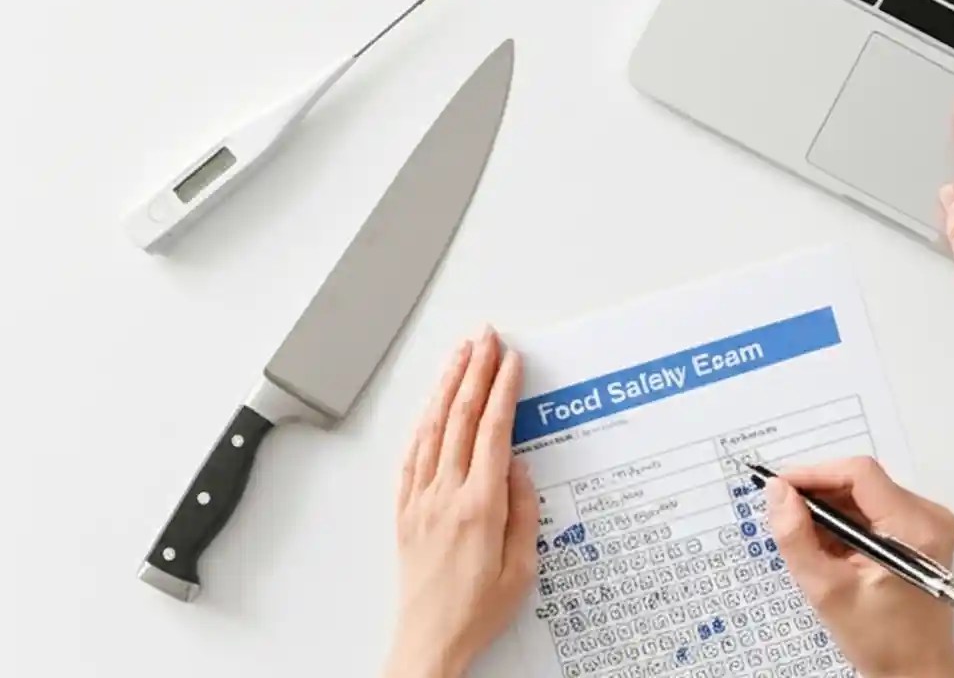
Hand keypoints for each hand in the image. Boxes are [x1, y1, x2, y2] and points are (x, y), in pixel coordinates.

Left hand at [385, 328, 537, 677]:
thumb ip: (523, 510)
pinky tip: (430, 404)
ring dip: (446, 385)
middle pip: (460, 418)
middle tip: (486, 338)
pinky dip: (422, 422)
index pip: (492, 431)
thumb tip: (517, 465)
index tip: (512, 361)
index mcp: (480, 507)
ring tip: (459, 354)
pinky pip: (411, 455)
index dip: (502, 390)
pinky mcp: (404, 510)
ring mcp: (420, 500)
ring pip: (432, 428)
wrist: (429, 641)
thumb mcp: (522, 567)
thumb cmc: (477, 611)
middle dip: (475, 371)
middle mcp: (445, 496)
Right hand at [766, 458, 953, 677]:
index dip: (815, 474)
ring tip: (809, 540)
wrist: (915, 669)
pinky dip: (848, 521)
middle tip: (786, 515)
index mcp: (913, 529)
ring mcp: (928, 523)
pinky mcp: (921, 531)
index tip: (781, 487)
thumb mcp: (826, 589)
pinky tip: (831, 547)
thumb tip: (777, 492)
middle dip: (820, 495)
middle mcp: (929, 517)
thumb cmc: (880, 639)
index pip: (860, 475)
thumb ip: (796, 536)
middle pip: (863, 482)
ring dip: (832, 510)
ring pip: (866, 494)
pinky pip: (876, 509)